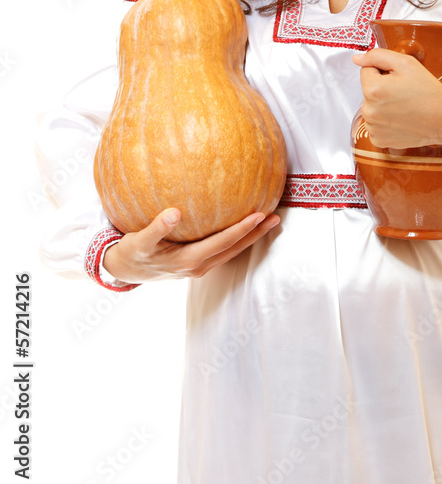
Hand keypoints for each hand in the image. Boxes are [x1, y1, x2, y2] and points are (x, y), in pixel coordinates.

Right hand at [102, 209, 279, 283]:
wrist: (124, 270)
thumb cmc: (132, 253)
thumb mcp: (139, 241)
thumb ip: (157, 228)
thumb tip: (174, 212)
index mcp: (188, 260)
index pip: (222, 243)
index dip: (242, 229)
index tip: (260, 215)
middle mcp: (198, 266)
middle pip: (234, 249)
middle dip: (255, 234)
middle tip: (276, 217)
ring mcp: (198, 266)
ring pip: (230, 251)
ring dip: (249, 238)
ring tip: (268, 221)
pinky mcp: (196, 263)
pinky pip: (222, 250)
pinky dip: (236, 239)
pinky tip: (242, 226)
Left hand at [352, 47, 441, 150]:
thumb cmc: (428, 91)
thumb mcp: (406, 63)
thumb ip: (377, 56)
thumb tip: (356, 59)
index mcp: (373, 89)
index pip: (366, 70)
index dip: (384, 71)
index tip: (399, 79)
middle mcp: (368, 111)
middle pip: (368, 90)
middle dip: (382, 88)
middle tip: (404, 93)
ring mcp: (373, 128)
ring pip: (371, 107)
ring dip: (383, 105)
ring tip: (404, 107)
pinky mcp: (378, 140)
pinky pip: (375, 124)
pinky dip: (385, 121)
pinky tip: (401, 120)